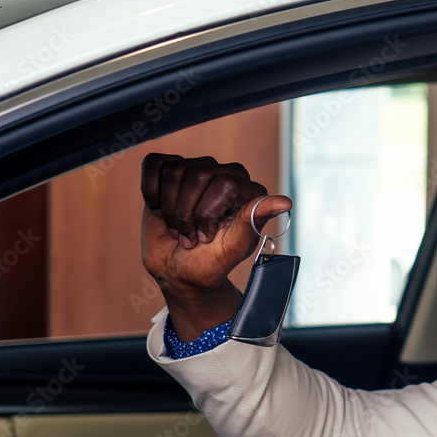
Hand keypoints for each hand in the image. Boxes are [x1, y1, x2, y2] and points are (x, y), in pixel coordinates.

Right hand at [140, 153, 290, 339]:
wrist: (178, 271)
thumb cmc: (209, 263)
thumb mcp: (233, 248)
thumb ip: (254, 221)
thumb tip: (285, 202)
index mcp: (249, 191)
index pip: (225, 183)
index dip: (207, 213)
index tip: (206, 237)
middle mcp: (227, 174)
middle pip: (198, 174)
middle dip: (187, 214)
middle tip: (190, 237)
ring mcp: (198, 168)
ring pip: (175, 171)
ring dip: (168, 208)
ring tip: (178, 227)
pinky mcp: (170, 169)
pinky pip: (154, 165)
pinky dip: (150, 192)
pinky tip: (158, 209)